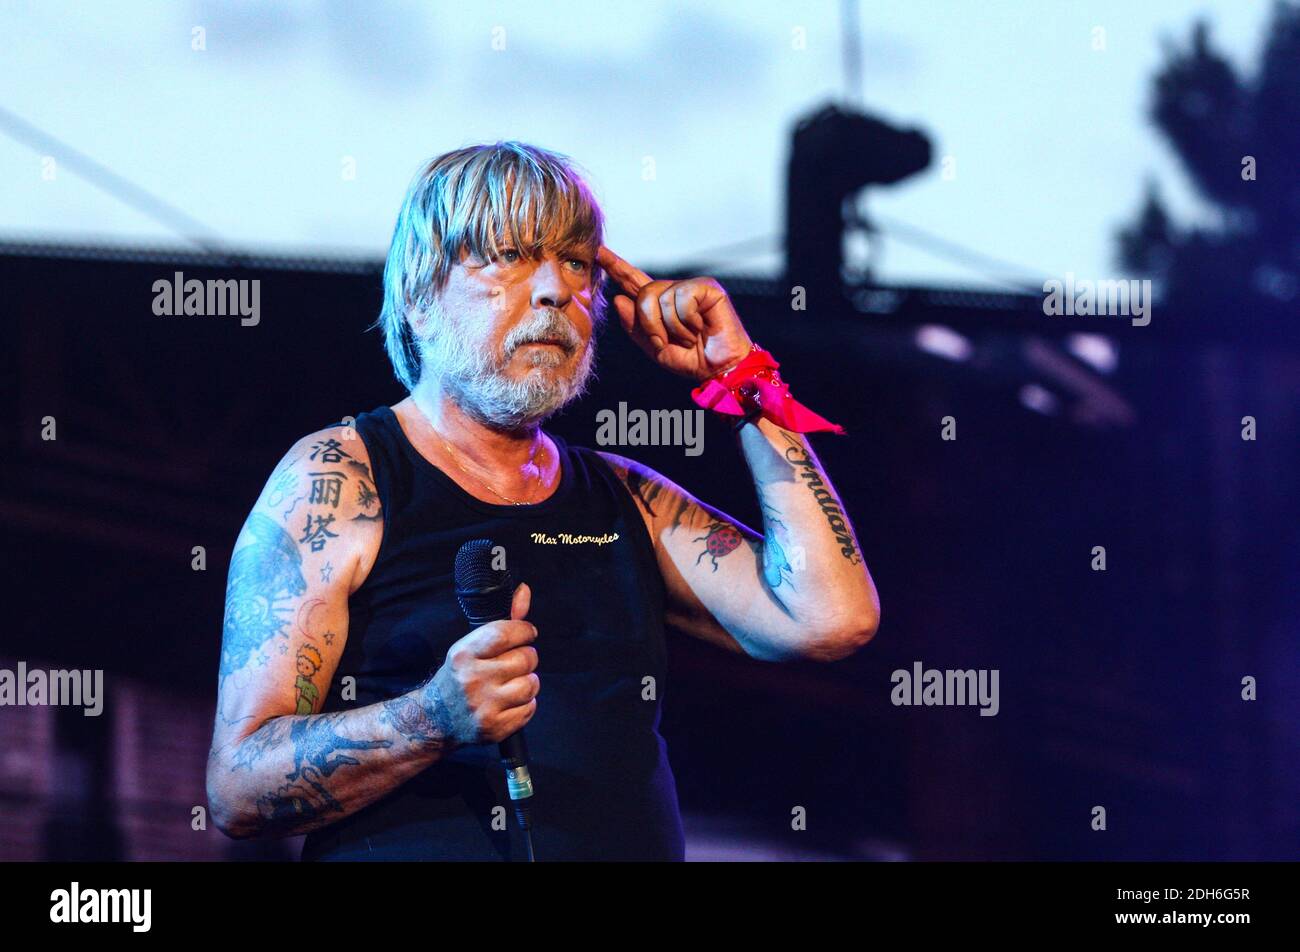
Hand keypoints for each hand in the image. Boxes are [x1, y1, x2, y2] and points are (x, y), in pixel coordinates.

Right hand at [426, 583, 538, 745]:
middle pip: (525, 659)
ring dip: (529, 681)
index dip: (524, 630)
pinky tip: (511, 700)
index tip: (527, 634)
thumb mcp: (472, 645)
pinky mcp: (494, 727)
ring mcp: (484, 706)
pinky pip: (530, 708)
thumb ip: (504, 620)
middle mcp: (473, 680)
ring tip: (514, 681)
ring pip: (531, 684)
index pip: (506, 633)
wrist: (436, 719)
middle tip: (516, 662)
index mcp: (464, 654)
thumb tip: (525, 591)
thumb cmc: (460, 676)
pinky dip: (526, 703)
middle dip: (527, 657)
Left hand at [598, 245, 752, 381]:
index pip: (633, 281)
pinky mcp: (707, 287)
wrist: (719, 369)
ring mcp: (691, 287)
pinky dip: (688, 321)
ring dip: (673, 327)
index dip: (616, 267)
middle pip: (643, 294)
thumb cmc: (691, 359)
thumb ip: (635, 326)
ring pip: (662, 299)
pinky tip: (701, 327)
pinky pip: (683, 300)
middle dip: (650, 324)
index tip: (598, 252)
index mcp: (659, 304)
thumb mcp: (655, 348)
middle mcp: (673, 290)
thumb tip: (618, 299)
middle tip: (665, 341)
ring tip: (690, 337)